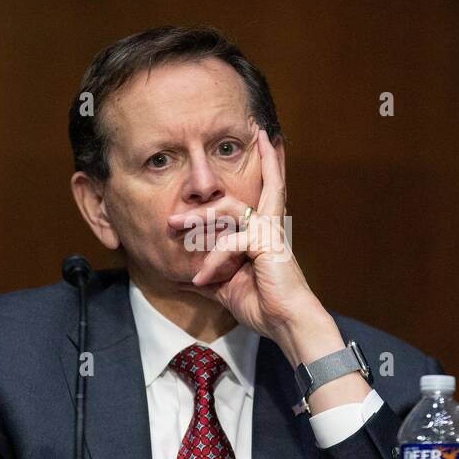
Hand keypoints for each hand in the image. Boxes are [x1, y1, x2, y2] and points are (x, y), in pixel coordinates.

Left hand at [174, 129, 322, 348]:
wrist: (287, 323)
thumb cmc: (264, 306)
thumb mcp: (228, 289)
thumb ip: (211, 277)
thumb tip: (187, 279)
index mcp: (263, 232)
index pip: (266, 188)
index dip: (268, 162)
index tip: (264, 135)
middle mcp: (267, 225)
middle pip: (231, 199)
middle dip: (200, 207)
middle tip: (171, 221)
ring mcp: (268, 231)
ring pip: (227, 209)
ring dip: (198, 219)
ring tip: (174, 228)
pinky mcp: (266, 242)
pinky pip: (229, 244)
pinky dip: (211, 262)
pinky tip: (202, 279)